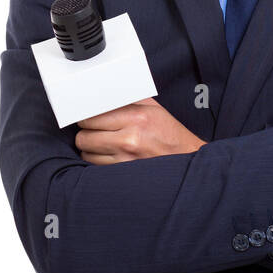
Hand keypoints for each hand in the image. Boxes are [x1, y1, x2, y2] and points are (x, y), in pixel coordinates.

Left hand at [76, 97, 206, 164]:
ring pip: (87, 154)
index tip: (86, 117)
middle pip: (84, 137)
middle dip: (85, 133)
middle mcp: (129, 139)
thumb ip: (127, 101)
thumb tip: (101, 97)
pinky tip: (107, 155)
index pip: (91, 117)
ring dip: (90, 149)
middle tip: (92, 131)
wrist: (188, 160)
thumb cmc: (170, 134)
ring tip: (101, 144)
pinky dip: (98, 161)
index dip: (85, 117)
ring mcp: (125, 159)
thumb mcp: (153, 109)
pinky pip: (96, 167)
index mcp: (136, 118)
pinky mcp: (124, 174)